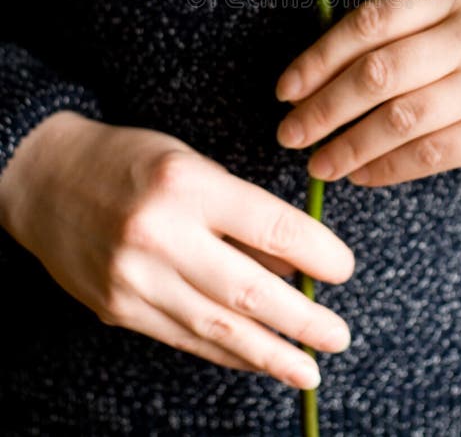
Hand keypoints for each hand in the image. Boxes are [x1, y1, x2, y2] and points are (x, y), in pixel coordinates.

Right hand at [0, 112, 353, 387]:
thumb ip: (240, 212)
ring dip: (270, 354)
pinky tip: (258, 361)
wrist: (47, 180)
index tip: (342, 269)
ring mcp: (134, 278)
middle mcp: (159, 234)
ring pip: (216, 328)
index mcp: (185, 183)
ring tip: (309, 370)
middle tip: (338, 335)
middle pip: (247, 290)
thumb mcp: (191, 165)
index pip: (268, 224)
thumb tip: (294, 260)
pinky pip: (184, 338)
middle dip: (302, 320)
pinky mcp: (118, 308)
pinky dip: (227, 354)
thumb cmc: (131, 162)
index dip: (315, 252)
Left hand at [275, 0, 460, 185]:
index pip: (371, 21)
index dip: (319, 59)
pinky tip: (361, 175)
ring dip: (348, 146)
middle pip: (380, 73)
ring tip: (317, 164)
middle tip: (288, 134)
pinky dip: (388, 168)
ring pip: (401, 119)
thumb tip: (318, 64)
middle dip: (323, 109)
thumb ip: (402, 11)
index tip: (286, 90)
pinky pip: (433, 154)